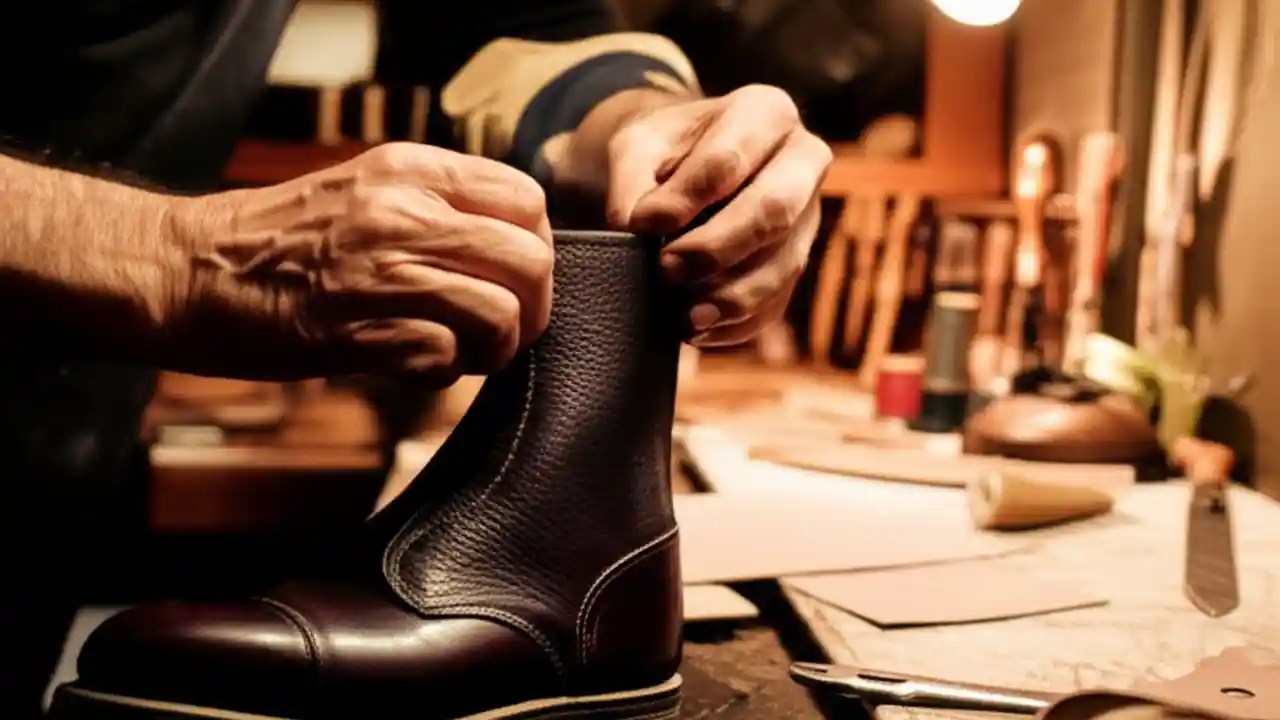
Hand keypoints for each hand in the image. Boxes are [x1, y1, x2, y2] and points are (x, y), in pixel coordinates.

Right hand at [163, 142, 553, 383]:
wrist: (186, 267)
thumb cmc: (281, 237)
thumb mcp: (366, 189)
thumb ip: (438, 206)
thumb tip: (515, 247)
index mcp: (410, 170)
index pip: (526, 200)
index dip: (536, 248)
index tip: (516, 279)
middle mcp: (402, 212)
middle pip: (529, 261)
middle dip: (533, 309)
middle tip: (506, 331)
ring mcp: (378, 271)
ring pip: (499, 313)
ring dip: (494, 348)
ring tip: (462, 353)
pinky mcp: (353, 332)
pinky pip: (444, 359)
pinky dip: (442, 373)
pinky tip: (415, 366)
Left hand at [606, 85, 831, 345]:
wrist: (684, 170)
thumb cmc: (663, 151)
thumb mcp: (637, 146)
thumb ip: (630, 180)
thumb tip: (634, 227)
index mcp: (766, 112)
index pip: (728, 160)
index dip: (684, 199)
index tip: (643, 224)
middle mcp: (803, 160)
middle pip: (773, 212)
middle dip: (715, 249)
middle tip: (666, 270)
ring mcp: (808, 216)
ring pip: (782, 266)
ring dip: (729, 297)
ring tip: (682, 314)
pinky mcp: (797, 263)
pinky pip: (777, 303)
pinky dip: (735, 323)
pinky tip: (697, 328)